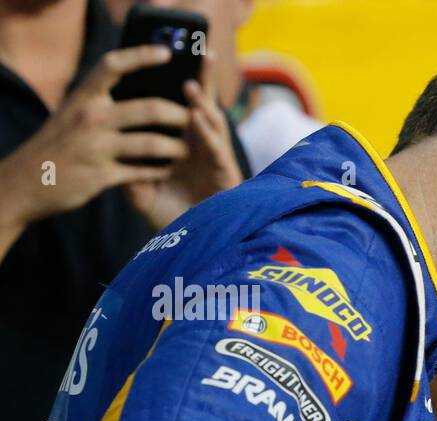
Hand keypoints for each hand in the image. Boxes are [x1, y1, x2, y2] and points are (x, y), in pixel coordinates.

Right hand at [0, 45, 188, 230]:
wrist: (29, 179)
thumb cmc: (59, 143)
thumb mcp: (73, 112)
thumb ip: (100, 100)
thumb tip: (138, 87)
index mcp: (83, 96)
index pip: (113, 65)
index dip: (141, 56)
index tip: (166, 53)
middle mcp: (90, 117)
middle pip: (148, 109)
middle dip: (179, 115)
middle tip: (195, 119)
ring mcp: (96, 147)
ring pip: (151, 143)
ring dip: (176, 147)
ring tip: (189, 149)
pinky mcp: (102, 175)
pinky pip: (142, 171)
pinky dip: (159, 170)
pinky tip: (169, 169)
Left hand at [126, 58, 242, 229]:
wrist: (193, 253)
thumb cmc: (172, 222)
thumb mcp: (139, 191)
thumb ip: (127, 167)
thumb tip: (109, 145)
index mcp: (184, 149)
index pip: (182, 111)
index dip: (180, 87)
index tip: (168, 62)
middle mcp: (203, 151)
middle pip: (203, 109)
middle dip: (203, 81)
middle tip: (200, 53)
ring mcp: (216, 163)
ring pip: (213, 126)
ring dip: (203, 103)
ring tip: (190, 83)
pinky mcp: (227, 180)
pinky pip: (217, 152)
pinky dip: (208, 134)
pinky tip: (198, 117)